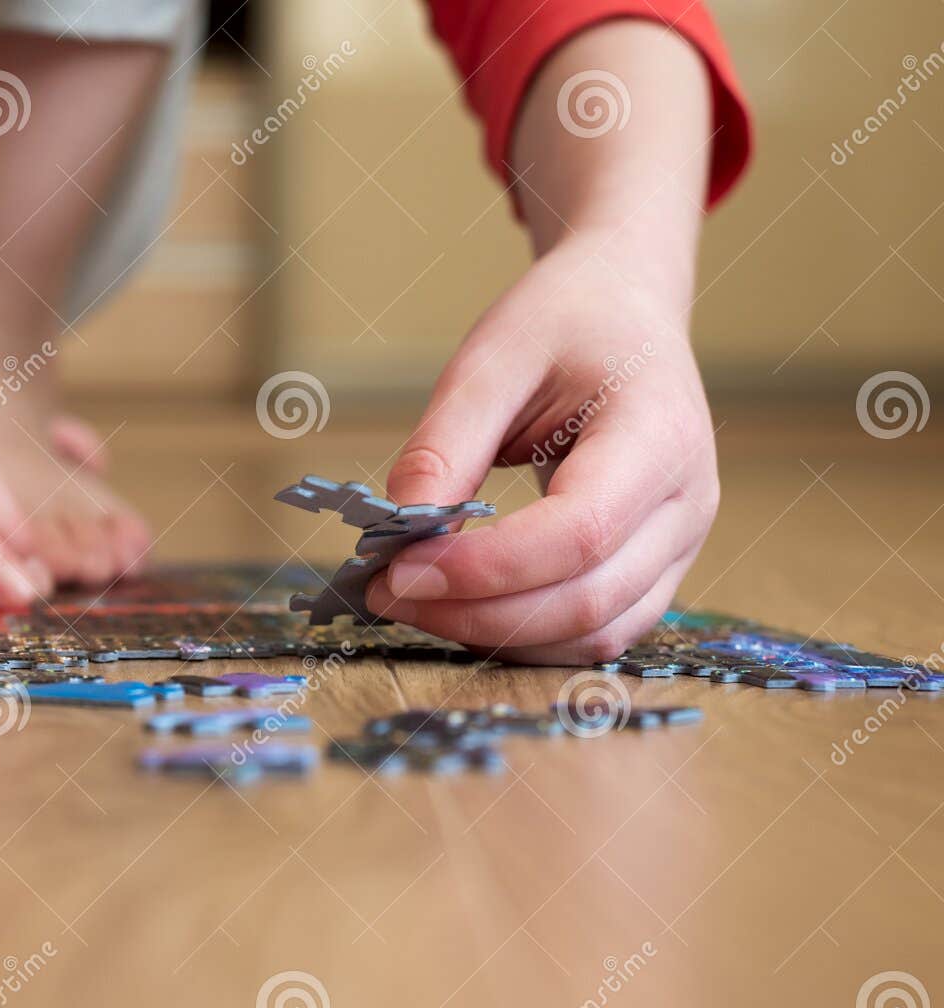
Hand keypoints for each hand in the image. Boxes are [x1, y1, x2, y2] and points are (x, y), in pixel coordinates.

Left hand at [367, 234, 718, 663]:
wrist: (624, 306)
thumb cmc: (565, 321)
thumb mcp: (492, 357)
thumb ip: (445, 444)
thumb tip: (399, 529)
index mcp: (661, 435)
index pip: (579, 533)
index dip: (486, 567)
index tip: (398, 568)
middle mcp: (686, 503)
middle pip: (587, 600)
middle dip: (477, 613)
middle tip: (386, 592)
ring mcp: (680, 545)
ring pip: (593, 633)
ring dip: (495, 634)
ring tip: (413, 600)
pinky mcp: (654, 570)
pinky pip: (593, 632)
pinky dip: (522, 634)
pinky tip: (458, 607)